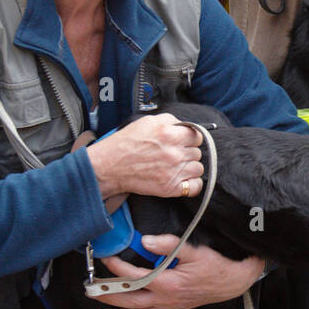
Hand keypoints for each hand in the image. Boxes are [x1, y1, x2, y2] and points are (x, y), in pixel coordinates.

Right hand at [86, 114, 203, 200]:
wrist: (110, 167)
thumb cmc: (126, 144)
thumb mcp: (147, 122)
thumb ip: (170, 121)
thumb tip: (185, 126)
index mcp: (170, 133)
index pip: (197, 135)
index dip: (190, 139)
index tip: (183, 142)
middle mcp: (174, 152)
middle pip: (197, 152)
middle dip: (188, 152)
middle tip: (174, 154)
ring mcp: (174, 171)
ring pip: (198, 168)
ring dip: (190, 168)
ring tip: (176, 167)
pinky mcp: (171, 187)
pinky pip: (195, 187)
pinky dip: (191, 185)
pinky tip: (182, 180)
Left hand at [93, 235, 264, 308]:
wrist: (233, 283)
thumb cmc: (215, 266)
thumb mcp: (194, 250)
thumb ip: (169, 245)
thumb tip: (146, 241)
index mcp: (166, 283)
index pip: (133, 277)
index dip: (116, 267)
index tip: (105, 258)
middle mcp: (164, 299)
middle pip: (128, 301)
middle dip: (107, 296)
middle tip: (89, 291)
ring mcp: (168, 308)